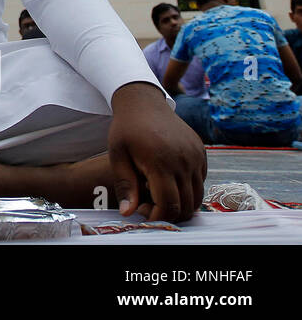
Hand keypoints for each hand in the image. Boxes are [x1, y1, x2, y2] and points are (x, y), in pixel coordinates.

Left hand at [108, 81, 206, 222]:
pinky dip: (188, 189)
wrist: (143, 102)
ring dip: (181, 203)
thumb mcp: (118, 156)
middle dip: (169, 213)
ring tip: (158, 193)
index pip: (169, 205)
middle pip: (186, 205)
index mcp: (160, 163)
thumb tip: (127, 213)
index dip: (157, 217)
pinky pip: (201, 181)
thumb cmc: (126, 129)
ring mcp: (196, 156)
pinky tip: (168, 180)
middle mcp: (183, 161)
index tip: (142, 212)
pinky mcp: (202, 152)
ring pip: (198, 196)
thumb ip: (125, 186)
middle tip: (148, 204)